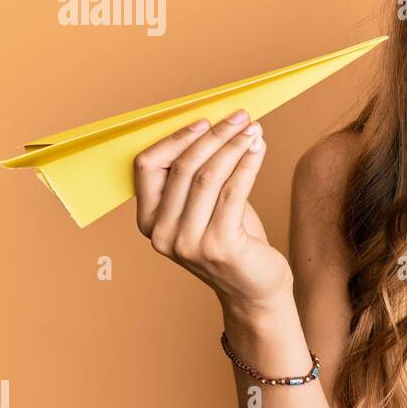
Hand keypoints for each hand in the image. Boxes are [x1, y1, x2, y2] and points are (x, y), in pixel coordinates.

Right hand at [133, 109, 292, 309]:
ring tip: (254, 129)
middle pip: (182, 167)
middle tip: (240, 117)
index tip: (204, 120)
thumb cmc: (232, 241)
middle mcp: (161, 234)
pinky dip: (248, 163)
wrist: (254, 290)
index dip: (175, 139)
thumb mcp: (205, 208)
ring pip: (208, 176)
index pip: (147, 167)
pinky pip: (234, 191)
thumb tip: (214, 126)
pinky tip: (259, 149)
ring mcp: (188, 243)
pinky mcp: (220, 246)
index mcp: (147, 221)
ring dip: (234, 146)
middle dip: (214, 135)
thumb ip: (197, 176)